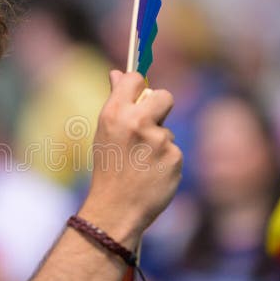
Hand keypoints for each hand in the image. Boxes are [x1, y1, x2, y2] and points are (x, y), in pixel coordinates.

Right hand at [81, 70, 181, 246]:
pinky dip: (165, 161)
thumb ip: (116, 101)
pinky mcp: (174, 157)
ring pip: (168, 130)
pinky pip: (174, 151)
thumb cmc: (107, 168)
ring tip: (142, 163)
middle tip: (150, 125)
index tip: (139, 95)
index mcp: (114, 114)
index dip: (138, 86)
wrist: (116, 209)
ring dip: (159, 143)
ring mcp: (158, 140)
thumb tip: (117, 72)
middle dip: (161, 107)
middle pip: (164, 96)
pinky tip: (151, 174)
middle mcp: (137, 122)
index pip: (134, 79)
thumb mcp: (105, 132)